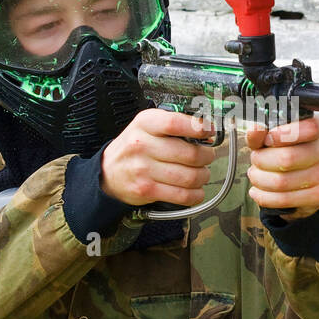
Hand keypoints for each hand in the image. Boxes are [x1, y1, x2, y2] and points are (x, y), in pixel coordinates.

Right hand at [100, 108, 217, 207]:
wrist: (108, 172)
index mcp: (145, 124)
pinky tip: (195, 189)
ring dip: (203, 176)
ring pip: (190, 176)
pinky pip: (182, 195)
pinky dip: (196, 194)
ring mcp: (144, 169)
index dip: (198, 127)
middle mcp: (143, 145)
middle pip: (190, 153)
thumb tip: (207, 132)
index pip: (174, 123)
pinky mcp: (147, 190)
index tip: (210, 130)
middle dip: (207, 156)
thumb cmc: (134, 147)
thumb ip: (174, 125)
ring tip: (201, 173)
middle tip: (207, 156)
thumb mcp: (147, 126)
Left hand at [245, 115, 318, 220]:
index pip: (309, 128)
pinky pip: (283, 199)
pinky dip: (263, 196)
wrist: (299, 182)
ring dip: (259, 179)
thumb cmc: (284, 153)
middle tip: (255, 160)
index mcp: (318, 129)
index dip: (284, 134)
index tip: (268, 139)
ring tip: (256, 176)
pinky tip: (258, 191)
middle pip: (287, 158)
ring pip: (282, 181)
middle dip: (261, 160)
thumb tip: (255, 131)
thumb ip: (261, 135)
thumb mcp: (271, 140)